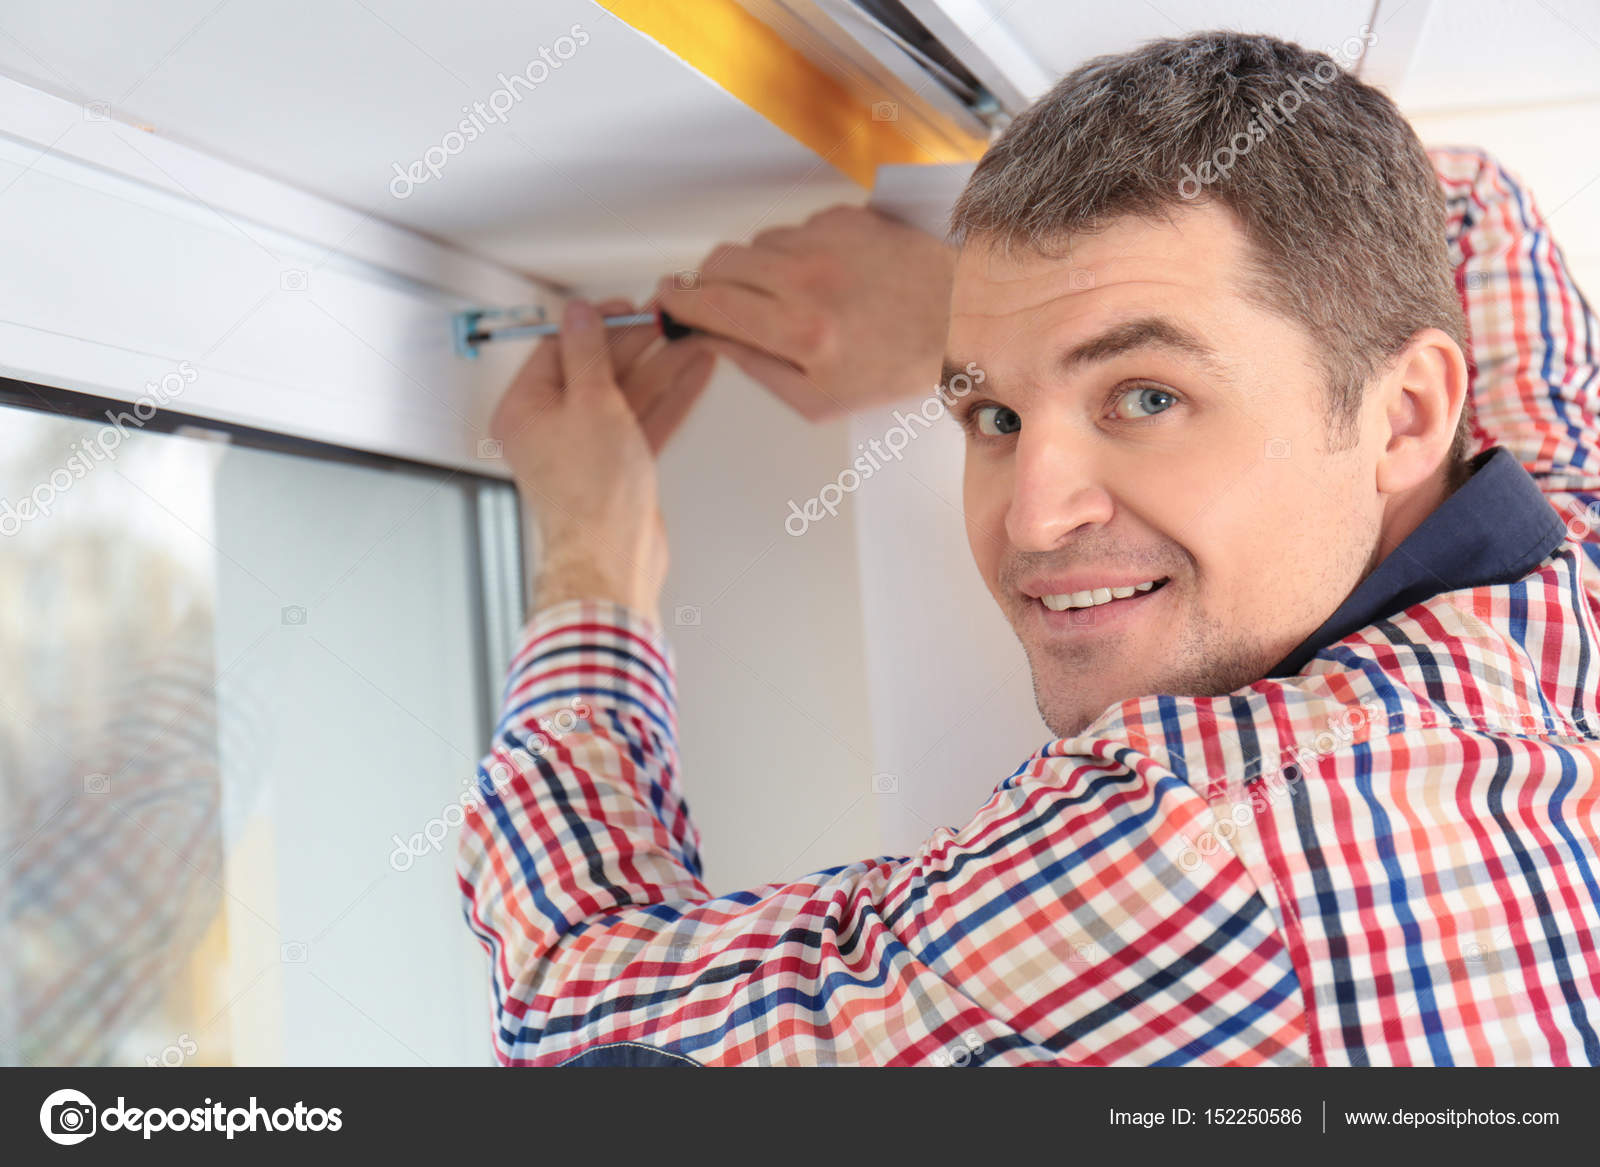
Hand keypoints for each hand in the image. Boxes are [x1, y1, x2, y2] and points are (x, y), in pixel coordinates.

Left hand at [488, 298, 714, 625]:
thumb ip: (589, 353)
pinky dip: (669, 397)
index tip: (627, 309)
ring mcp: (587, 447)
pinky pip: (644, 419)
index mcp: (525, 409)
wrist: (612, 556)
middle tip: (666, 320)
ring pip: (628, 394)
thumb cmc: (589, 494)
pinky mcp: (618, 466)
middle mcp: (551, 427)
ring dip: (661, 366)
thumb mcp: (590, 402)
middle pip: (597, 369)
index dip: (596, 324)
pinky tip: (693, 373)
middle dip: (636, 344)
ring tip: (692, 338)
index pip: (560, 348)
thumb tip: (581, 317)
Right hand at [652, 205, 955, 421]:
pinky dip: (797, 249)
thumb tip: (713, 340)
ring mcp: (829, 241)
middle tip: (712, 297)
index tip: (667, 300)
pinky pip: (796, 227)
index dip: (678, 301)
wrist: (958, 320)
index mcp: (801, 332)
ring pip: (758, 243)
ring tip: (786, 295)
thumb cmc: (896, 365)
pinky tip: (822, 274)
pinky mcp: (847, 216)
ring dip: (756, 267)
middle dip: (707, 281)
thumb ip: (757, 369)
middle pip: (721, 263)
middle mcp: (810, 279)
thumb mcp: (818, 398)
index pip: (710, 303)